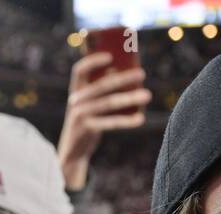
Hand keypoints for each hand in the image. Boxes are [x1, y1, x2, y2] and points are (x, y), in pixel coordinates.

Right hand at [56, 52, 151, 190]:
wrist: (73, 151)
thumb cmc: (87, 122)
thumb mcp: (89, 104)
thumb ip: (101, 90)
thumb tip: (126, 72)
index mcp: (76, 91)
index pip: (79, 70)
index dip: (93, 61)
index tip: (110, 56)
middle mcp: (76, 101)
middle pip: (101, 86)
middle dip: (123, 78)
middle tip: (142, 74)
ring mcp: (80, 115)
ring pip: (108, 103)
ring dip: (129, 98)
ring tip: (147, 95)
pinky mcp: (87, 129)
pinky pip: (110, 122)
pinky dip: (126, 121)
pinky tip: (140, 118)